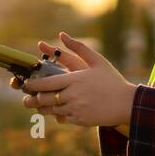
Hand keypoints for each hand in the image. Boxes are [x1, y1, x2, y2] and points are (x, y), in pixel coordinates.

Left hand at [18, 31, 136, 128]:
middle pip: (45, 99)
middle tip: (27, 98)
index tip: (27, 84)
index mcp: (75, 80)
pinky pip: (62, 118)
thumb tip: (62, 34)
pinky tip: (57, 111)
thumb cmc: (112, 80)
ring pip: (51, 110)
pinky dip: (58, 115)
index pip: (47, 83)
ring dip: (43, 108)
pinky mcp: (80, 121)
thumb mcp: (97, 61)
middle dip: (33, 99)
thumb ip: (78, 47)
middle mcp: (73, 95)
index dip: (34, 85)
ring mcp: (76, 109)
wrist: (127, 103)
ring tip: (38, 105)